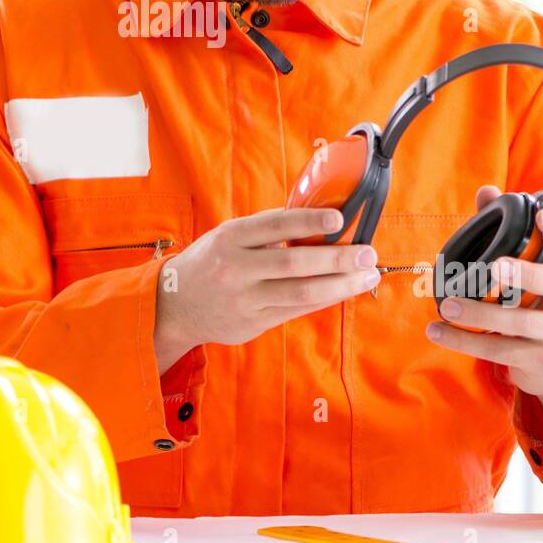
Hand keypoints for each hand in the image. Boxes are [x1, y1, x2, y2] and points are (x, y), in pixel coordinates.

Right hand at [154, 207, 381, 373]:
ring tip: (367, 275)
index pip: (274, 225)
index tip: (339, 219)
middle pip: (293, 263)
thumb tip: (318, 221)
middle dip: (336, 258)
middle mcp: (236, 268)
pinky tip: (344, 290)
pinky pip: (296, 310)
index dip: (307, 221)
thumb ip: (265, 231)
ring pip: (300, 293)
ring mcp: (245, 299)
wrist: (175, 305)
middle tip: (368, 253)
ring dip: (340, 284)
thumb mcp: (228, 236)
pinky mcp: (253, 322)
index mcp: (230, 238)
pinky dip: (324, 299)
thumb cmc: (211, 262)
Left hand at [424, 184, 542, 398]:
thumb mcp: (529, 269)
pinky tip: (436, 331)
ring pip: (521, 323)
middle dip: (527, 274)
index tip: (541, 216)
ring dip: (480, 313)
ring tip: (446, 305)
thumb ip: (506, 229)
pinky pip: (499, 349)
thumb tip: (487, 192)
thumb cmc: (533, 301)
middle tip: (494, 267)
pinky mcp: (539, 359)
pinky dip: (463, 341)